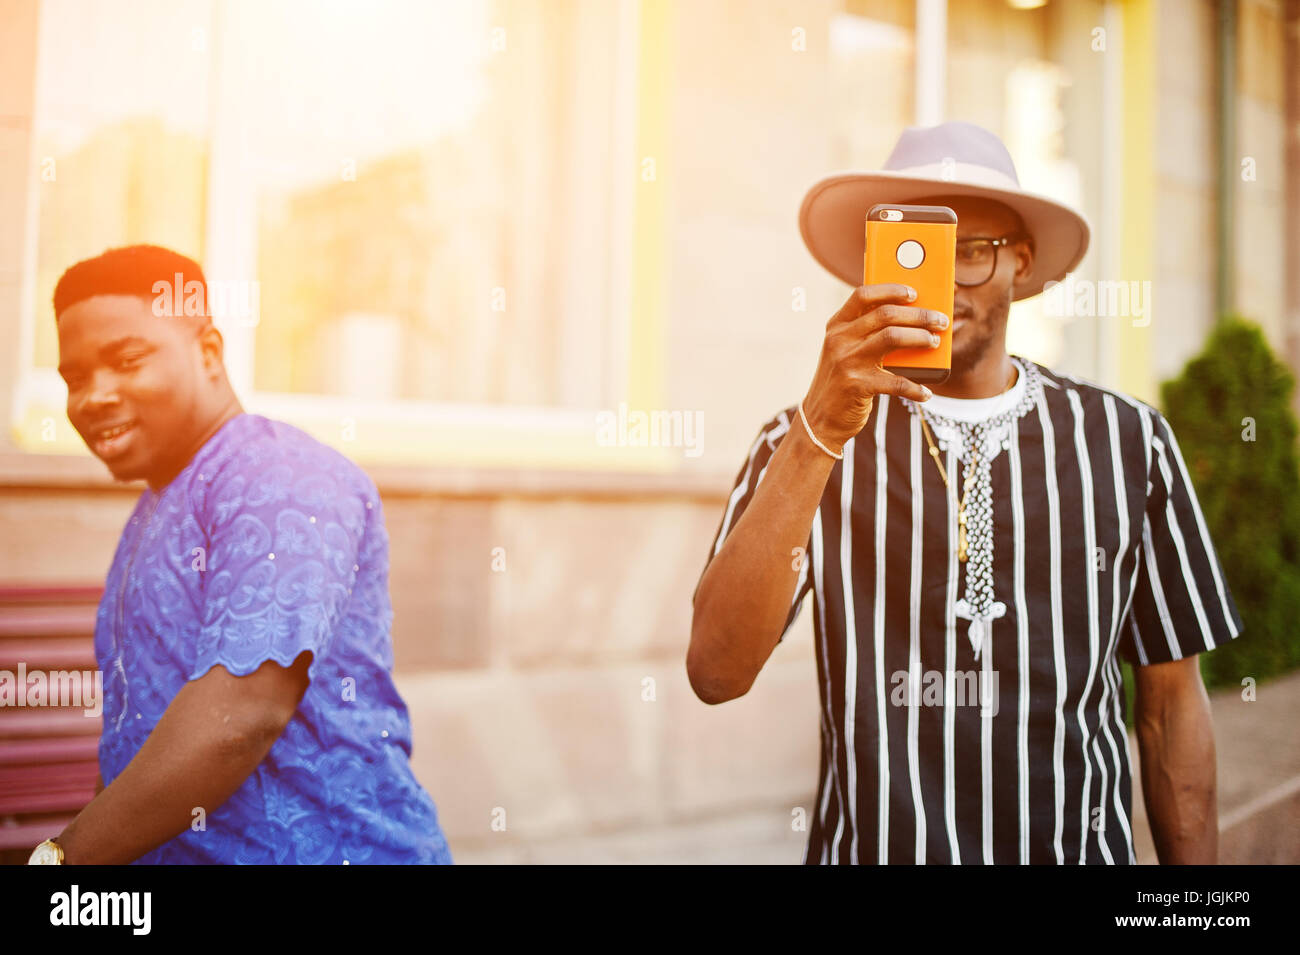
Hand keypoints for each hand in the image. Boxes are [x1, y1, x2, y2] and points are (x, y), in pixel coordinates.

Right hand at [801, 284, 946, 451]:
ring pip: (892, 337)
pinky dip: (915, 388)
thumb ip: (867, 335)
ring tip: (934, 342)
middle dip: (919, 315)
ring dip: (920, 338)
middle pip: (885, 314)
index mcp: (836, 326)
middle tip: (940, 321)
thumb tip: (914, 322)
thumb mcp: (845, 352)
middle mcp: (839, 340)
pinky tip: (926, 393)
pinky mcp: (857, 386)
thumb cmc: (842, 382)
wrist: (819, 420)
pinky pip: (896, 382)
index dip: (891, 290)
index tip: (914, 292)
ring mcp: (847, 362)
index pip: (863, 295)